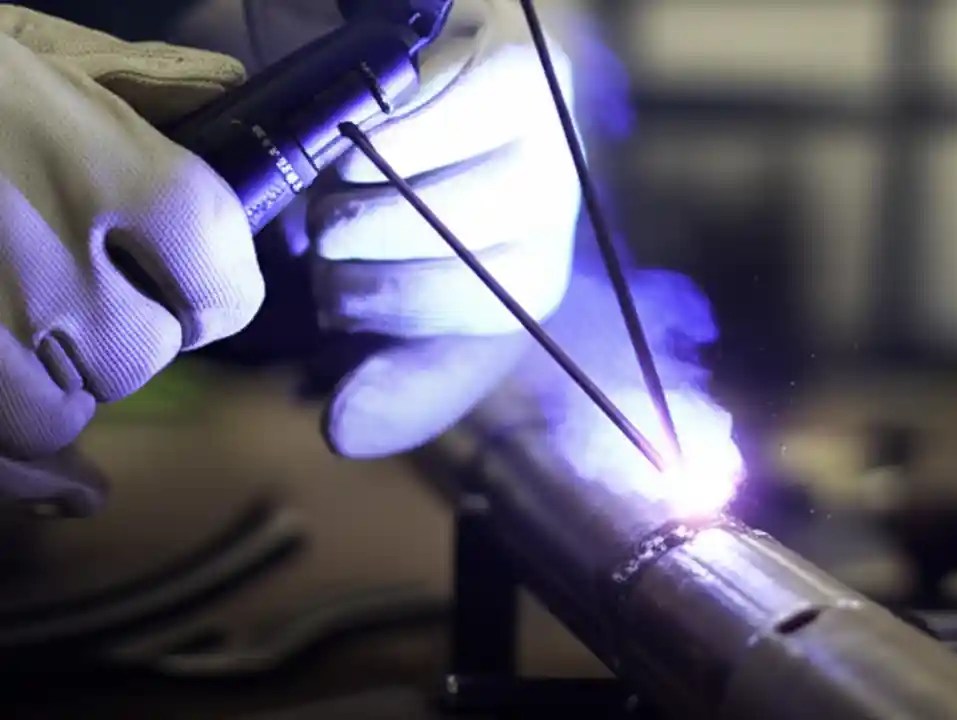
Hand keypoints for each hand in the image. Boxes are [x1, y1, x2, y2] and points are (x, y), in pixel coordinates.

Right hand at [0, 7, 261, 463]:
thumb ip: (142, 85)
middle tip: (89, 299)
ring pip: (58, 418)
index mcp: (99, 169)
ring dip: (55, 390)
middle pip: (139, 356)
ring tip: (26, 338)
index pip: (219, 276)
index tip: (204, 288)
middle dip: (127, 337)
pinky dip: (26, 478)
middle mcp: (44, 263)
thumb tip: (225, 97)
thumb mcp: (39, 57)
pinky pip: (0, 464)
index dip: (220, 291)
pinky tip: (62, 486)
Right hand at [302, 0, 580, 457]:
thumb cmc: (374, 168)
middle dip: (358, 278)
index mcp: (517, 283)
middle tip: (324, 243)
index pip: (476, 361)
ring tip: (335, 184)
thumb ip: (377, 353)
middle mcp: (551, 228)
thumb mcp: (369, 272)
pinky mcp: (530, 75)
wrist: (389, 45)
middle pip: (453, 291)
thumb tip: (344, 430)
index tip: (341, 418)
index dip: (409, 392)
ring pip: (440, 216)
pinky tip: (361, 131)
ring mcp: (551, 150)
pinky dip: (380, 136)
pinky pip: (443, 127)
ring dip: (356, 205)